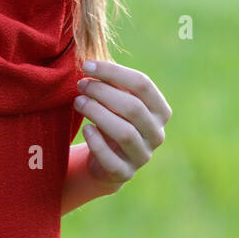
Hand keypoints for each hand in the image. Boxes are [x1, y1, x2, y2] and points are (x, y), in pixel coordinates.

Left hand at [73, 59, 171, 189]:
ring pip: (124, 132)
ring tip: (78, 102)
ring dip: (97, 113)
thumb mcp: (116, 101)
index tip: (87, 66)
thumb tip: (92, 64)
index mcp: (160, 111)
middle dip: (103, 92)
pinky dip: (97, 142)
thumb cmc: (112, 120)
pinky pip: (112, 159)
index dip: (113, 72)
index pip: (143, 84)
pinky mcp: (125, 173)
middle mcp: (157, 134)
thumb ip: (111, 84)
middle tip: (81, 85)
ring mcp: (143, 156)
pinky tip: (85, 129)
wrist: (106, 160)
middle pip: (133, 107)